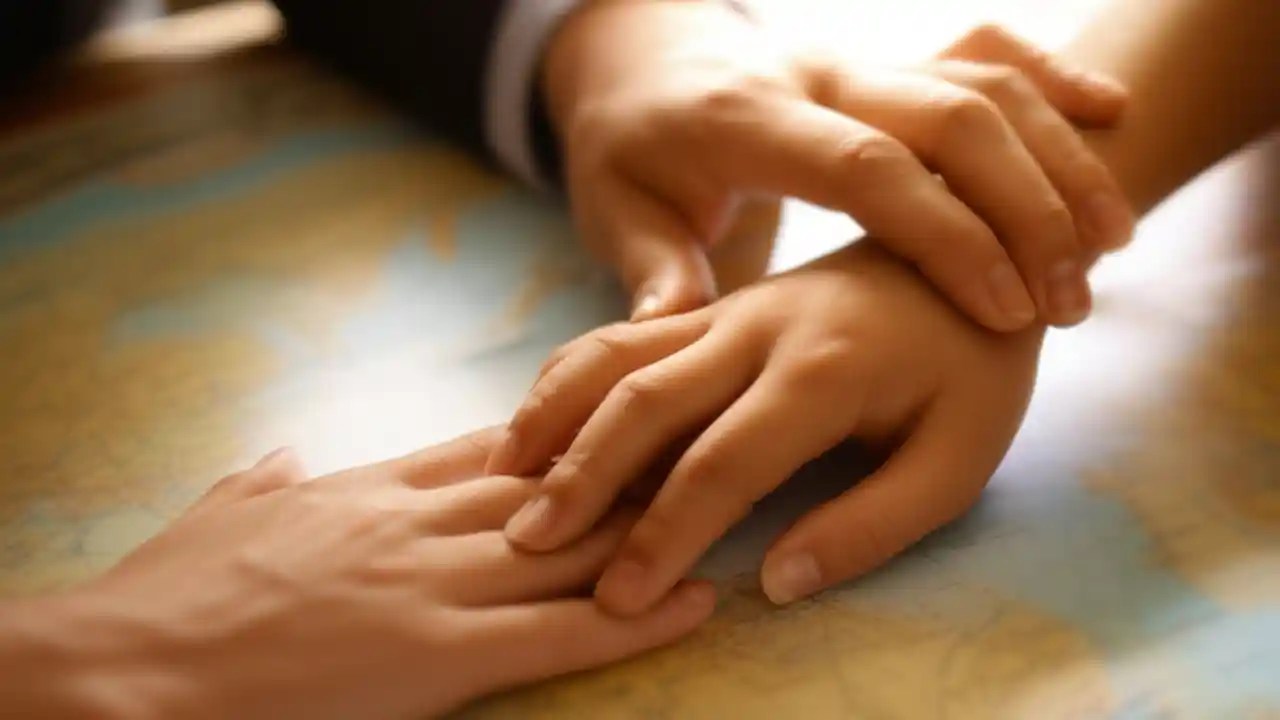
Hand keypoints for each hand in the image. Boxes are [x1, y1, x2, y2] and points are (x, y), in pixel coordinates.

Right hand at [14, 432, 712, 718]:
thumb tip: (278, 457)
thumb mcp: (218, 516)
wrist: (128, 666)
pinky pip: (560, 631)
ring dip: (659, 524)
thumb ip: (261, 481)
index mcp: (373, 486)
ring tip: (735, 506)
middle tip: (713, 440)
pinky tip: (698, 601)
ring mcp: (436, 582)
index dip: (574, 429)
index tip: (634, 410)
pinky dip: (636, 616)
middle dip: (638, 463)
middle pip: (559, 478)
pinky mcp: (440, 652)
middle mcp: (419, 519)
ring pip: (574, 541)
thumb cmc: (166, 597)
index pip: (496, 443)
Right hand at [486, 244, 1041, 612]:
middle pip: (647, 399)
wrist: (970, 253)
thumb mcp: (959, 459)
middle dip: (584, 475)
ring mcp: (728, 310)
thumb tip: (778, 581)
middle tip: (527, 540)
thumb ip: (872, 524)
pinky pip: (624, 335)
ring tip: (501, 475)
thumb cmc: (969, 372)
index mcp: (824, 370)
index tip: (617, 597)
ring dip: (556, 413)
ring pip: (618, 352)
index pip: (725, 461)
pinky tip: (532, 423)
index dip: (665, 533)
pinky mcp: (712, 306)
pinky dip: (570, 377)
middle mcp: (760, 329)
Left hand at [544, 1, 1133, 327]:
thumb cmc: (628, 153)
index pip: (865, 166)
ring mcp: (859, 60)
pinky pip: (983, 46)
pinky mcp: (887, 59)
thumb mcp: (616, 213)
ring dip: (1057, 157)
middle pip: (950, 115)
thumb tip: (675, 335)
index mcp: (747, 121)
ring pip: (983, 80)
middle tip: (1069, 305)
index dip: (943, 233)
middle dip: (1025, 208)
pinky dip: (1050, 75)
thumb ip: (653, 273)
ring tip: (1111, 245)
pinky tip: (1111, 113)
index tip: (1004, 309)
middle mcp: (816, 77)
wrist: (640, 65)